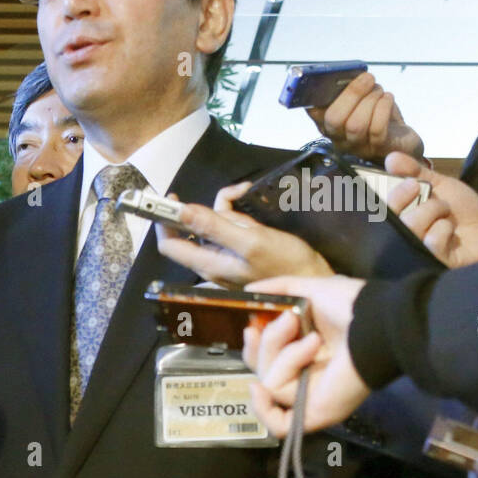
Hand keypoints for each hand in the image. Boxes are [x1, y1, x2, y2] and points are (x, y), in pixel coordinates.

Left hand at [156, 184, 333, 287]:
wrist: (313, 278)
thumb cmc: (285, 264)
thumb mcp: (251, 241)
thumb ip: (215, 227)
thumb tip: (181, 212)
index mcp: (208, 264)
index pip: (170, 245)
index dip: (165, 222)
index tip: (172, 199)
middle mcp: (212, 262)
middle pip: (193, 229)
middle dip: (210, 210)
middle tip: (233, 201)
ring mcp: (226, 256)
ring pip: (214, 224)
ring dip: (229, 209)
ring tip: (251, 207)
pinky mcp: (240, 250)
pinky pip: (230, 226)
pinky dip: (238, 212)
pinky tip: (251, 199)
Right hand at [242, 275, 370, 437]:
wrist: (377, 322)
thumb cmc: (351, 307)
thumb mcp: (309, 290)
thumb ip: (279, 289)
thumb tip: (248, 291)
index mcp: (305, 352)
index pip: (264, 358)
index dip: (255, 344)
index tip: (253, 326)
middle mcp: (306, 376)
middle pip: (262, 372)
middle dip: (266, 345)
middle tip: (287, 323)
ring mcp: (310, 397)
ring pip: (270, 385)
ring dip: (286, 357)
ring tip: (314, 340)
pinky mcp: (316, 412)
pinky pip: (278, 424)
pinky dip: (264, 408)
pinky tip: (262, 389)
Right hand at [306, 72, 424, 161]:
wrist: (400, 138)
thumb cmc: (377, 115)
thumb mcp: (361, 101)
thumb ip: (349, 91)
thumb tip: (346, 75)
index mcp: (328, 123)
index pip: (313, 111)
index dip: (315, 96)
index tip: (327, 79)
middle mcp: (338, 138)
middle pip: (334, 119)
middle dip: (352, 93)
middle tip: (367, 78)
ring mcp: (356, 146)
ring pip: (355, 124)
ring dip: (371, 100)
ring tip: (379, 91)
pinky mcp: (376, 148)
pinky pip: (376, 128)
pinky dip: (384, 107)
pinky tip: (387, 99)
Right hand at [383, 153, 477, 267]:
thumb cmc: (459, 212)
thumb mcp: (438, 185)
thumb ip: (414, 172)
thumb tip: (391, 158)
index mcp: (396, 218)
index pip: (374, 210)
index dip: (385, 195)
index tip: (408, 182)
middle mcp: (399, 237)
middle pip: (385, 219)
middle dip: (402, 197)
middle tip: (417, 188)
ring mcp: (413, 251)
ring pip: (410, 226)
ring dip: (431, 210)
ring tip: (444, 211)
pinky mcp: (431, 263)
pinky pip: (431, 242)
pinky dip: (443, 229)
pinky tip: (450, 232)